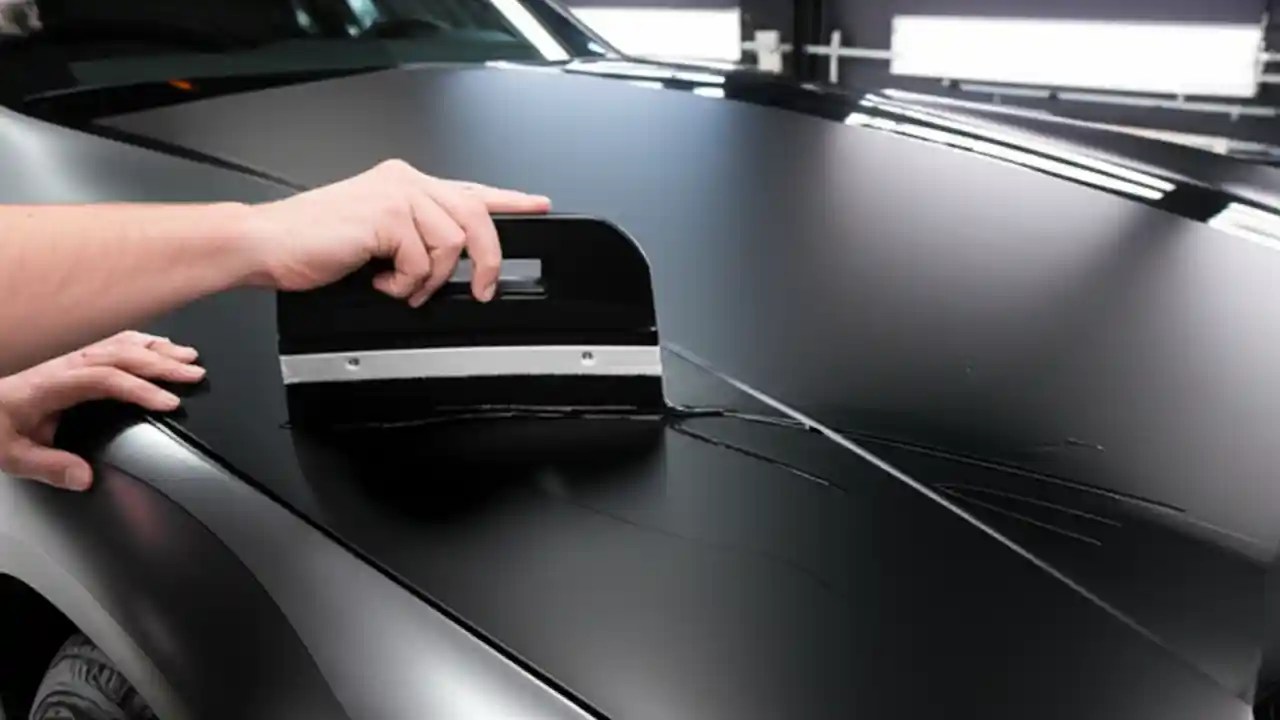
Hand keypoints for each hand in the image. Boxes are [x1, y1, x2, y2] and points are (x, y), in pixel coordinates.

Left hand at [0, 331, 204, 490]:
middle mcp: (64, 366)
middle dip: (162, 364)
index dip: (140, 389)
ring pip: (120, 345)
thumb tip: (85, 477)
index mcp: (51, 386)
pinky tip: (160, 346)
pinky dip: (143, 342)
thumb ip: (47, 467)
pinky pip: (114, 344)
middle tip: (194, 374)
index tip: (169, 403)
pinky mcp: (75, 363)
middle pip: (120, 356)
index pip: (104, 379)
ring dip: (158, 350)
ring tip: (190, 356)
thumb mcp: (9, 456)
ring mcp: (70, 361)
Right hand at [247, 160, 550, 305]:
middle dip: (485, 260)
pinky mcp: (386, 214)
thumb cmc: (312, 245)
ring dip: (429, 280)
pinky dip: (404, 285)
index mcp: (406, 184)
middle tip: (481, 291)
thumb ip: (415, 239)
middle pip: (474, 217)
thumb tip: (452, 267)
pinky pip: (422, 261)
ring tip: (398, 285)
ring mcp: (397, 194)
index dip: (509, 200)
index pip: (469, 189)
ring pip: (450, 244)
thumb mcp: (378, 240)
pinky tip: (378, 281)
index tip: (538, 206)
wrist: (267, 245)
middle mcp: (406, 181)